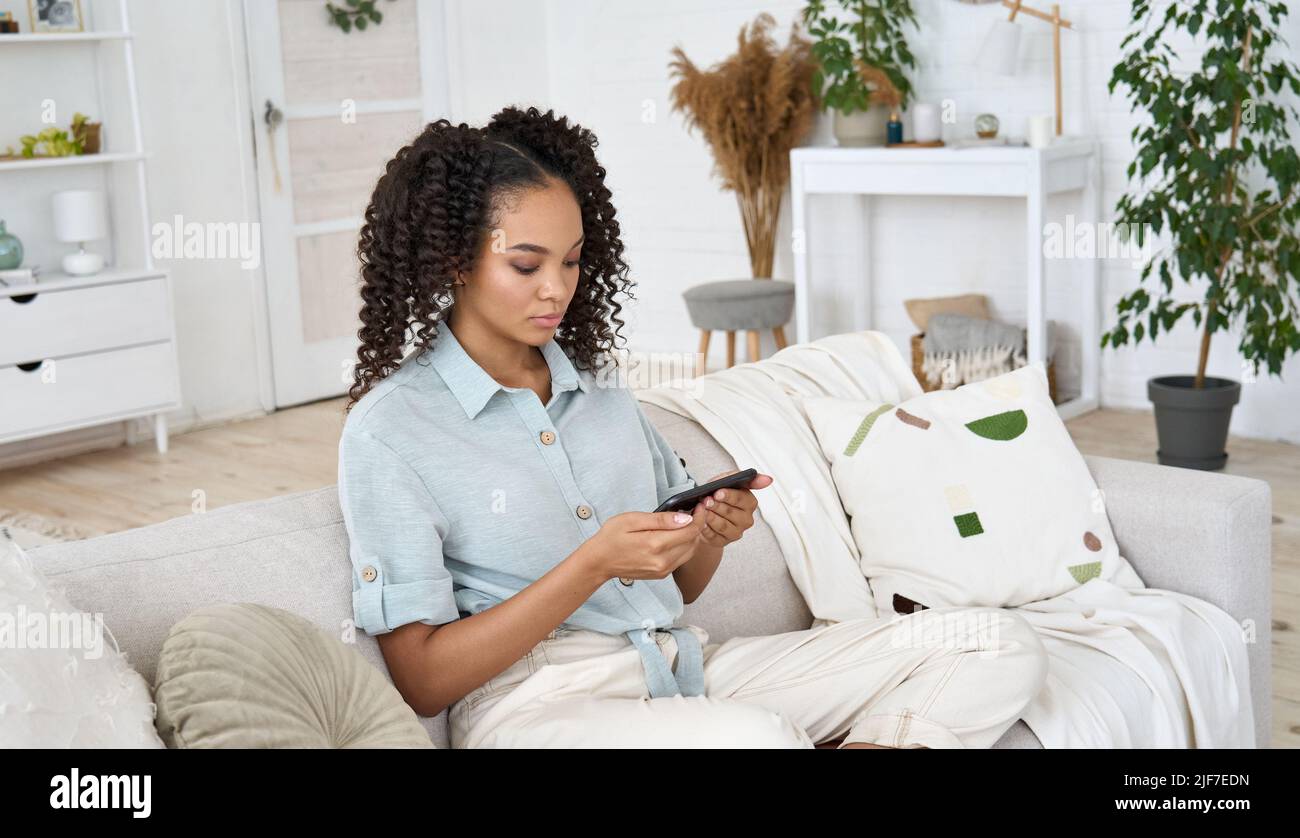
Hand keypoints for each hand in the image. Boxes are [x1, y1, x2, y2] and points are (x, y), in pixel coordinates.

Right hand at [577, 509, 702, 583]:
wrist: (599, 562)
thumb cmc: (611, 537)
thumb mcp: (632, 520)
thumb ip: (660, 520)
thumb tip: (684, 518)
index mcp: (655, 545)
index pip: (690, 531)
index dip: (699, 517)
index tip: (700, 506)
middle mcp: (662, 561)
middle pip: (693, 542)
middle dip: (697, 525)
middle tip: (694, 511)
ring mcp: (663, 570)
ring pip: (690, 551)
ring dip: (691, 536)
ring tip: (685, 522)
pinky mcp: (662, 574)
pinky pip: (681, 559)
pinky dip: (683, 546)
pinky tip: (675, 536)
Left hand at [689, 470, 771, 550]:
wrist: (704, 511)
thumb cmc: (717, 495)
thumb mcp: (726, 480)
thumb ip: (744, 477)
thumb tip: (769, 479)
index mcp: (749, 503)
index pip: (742, 499)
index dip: (728, 496)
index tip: (717, 492)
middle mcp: (746, 519)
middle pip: (731, 512)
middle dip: (716, 505)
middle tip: (705, 500)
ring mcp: (736, 532)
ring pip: (722, 525)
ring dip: (710, 516)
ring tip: (700, 509)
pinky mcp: (724, 541)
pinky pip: (714, 536)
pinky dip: (705, 527)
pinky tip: (700, 521)